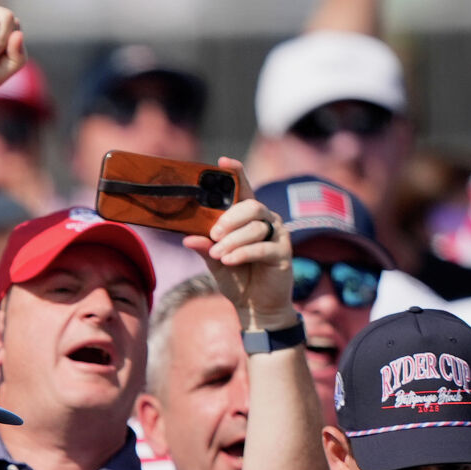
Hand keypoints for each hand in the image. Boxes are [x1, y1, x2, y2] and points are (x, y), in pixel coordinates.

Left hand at [185, 161, 295, 331]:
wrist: (255, 307)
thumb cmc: (237, 279)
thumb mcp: (215, 262)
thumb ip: (205, 247)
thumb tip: (187, 238)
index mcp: (248, 218)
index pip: (244, 190)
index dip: (236, 173)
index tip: (222, 162)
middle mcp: (266, 221)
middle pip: (251, 206)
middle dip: (230, 218)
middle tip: (214, 233)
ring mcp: (277, 236)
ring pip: (255, 226)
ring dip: (233, 240)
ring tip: (218, 255)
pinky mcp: (283, 254)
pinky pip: (262, 248)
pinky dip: (242, 253)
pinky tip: (229, 261)